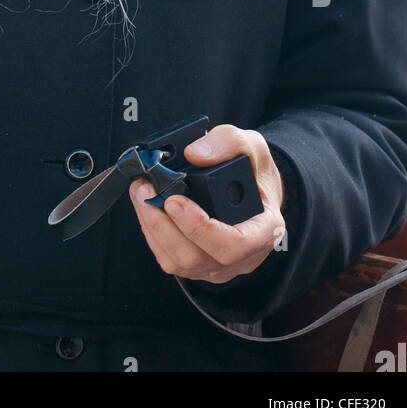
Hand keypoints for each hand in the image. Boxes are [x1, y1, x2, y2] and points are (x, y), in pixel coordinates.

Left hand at [128, 123, 285, 284]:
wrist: (253, 185)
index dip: (199, 228)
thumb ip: (227, 142)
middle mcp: (244, 256)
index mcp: (264, 229)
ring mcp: (221, 265)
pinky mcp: (200, 264)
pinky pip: (172, 259)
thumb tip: (194, 155)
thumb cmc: (254, 169)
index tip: (174, 201)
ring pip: (180, 263)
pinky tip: (148, 206)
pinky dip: (153, 233)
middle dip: (162, 225)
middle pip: (197, 258)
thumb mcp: (251, 144)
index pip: (234, 244)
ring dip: (152, 228)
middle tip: (146, 190)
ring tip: (142, 193)